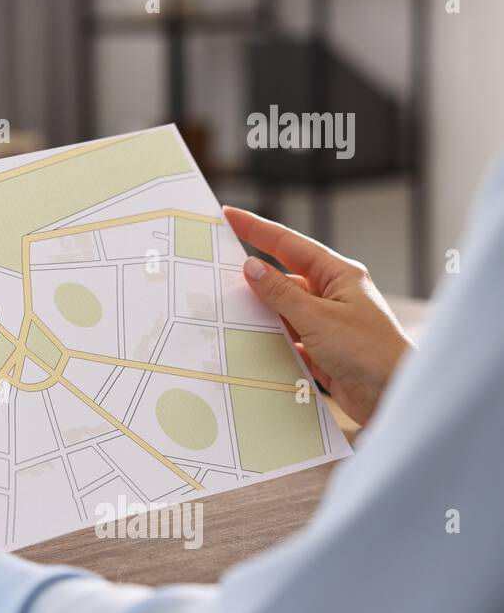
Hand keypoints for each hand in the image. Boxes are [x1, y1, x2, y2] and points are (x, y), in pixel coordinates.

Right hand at [223, 206, 413, 426]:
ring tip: (226, 309)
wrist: (395, 396)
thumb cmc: (370, 352)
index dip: (257, 229)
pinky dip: (270, 341)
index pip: (290, 244)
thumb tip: (251, 268)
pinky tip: (249, 343)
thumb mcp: (318, 318)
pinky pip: (288, 338)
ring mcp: (328, 323)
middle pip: (284, 277)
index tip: (229, 216)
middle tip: (217, 267)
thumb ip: (281, 293)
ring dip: (260, 313)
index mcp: (339, 275)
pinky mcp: (323, 351)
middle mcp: (334, 295)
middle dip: (253, 275)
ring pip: (283, 310)